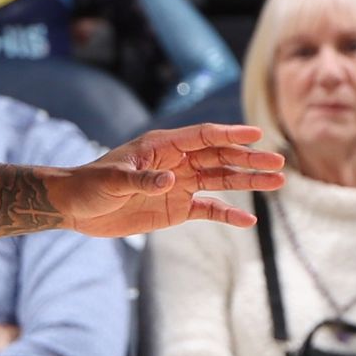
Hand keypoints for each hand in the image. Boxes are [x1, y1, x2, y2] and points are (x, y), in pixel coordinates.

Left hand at [48, 124, 284, 236]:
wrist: (76, 207)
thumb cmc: (90, 185)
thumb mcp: (112, 181)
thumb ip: (142, 181)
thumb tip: (170, 182)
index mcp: (163, 146)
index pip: (204, 136)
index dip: (230, 134)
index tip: (256, 134)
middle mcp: (176, 162)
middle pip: (221, 157)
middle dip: (250, 159)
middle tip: (278, 162)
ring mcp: (179, 185)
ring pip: (221, 180)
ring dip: (248, 181)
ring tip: (278, 182)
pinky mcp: (176, 208)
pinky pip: (208, 209)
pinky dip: (228, 214)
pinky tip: (249, 220)